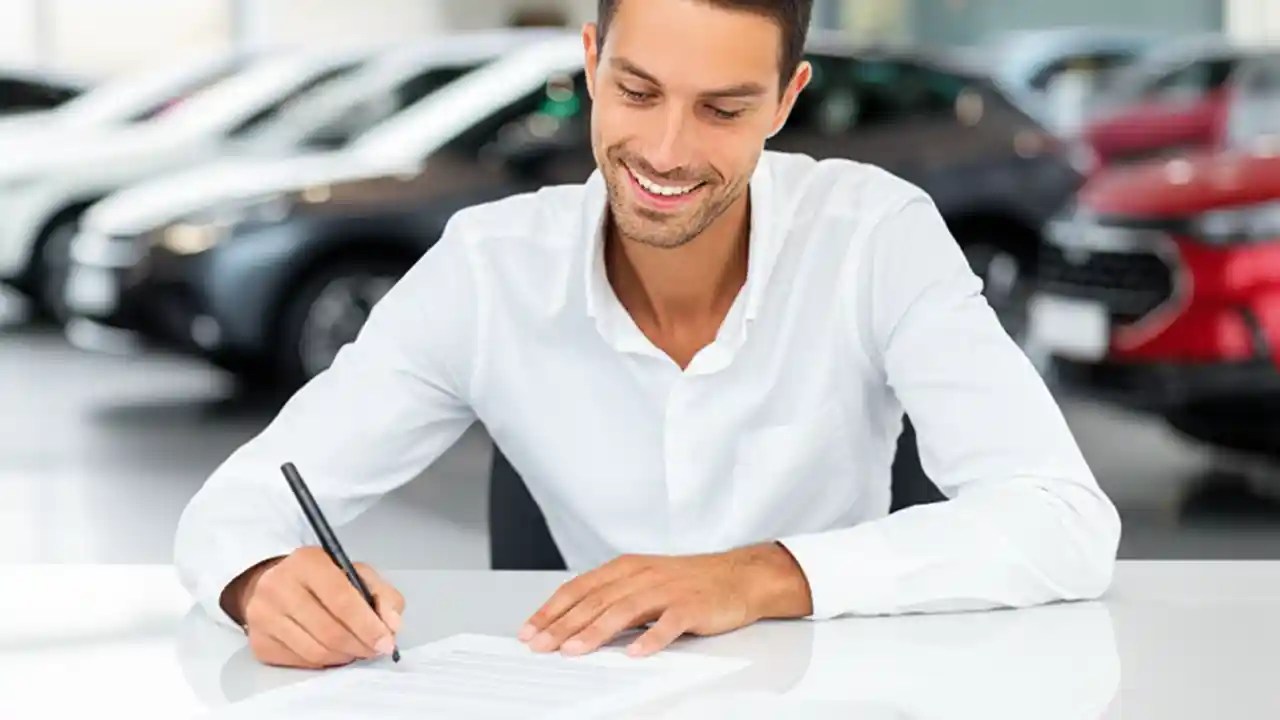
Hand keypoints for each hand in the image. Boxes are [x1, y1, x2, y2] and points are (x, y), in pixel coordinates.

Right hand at [221, 547, 404, 668]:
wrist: (274, 584)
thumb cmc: (321, 579)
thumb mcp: (356, 573)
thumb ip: (382, 595)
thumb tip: (391, 626)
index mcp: (307, 562)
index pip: (342, 600)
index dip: (368, 625)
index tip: (386, 642)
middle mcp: (279, 587)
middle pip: (329, 631)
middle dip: (360, 646)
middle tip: (375, 650)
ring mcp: (263, 616)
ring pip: (315, 652)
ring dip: (344, 657)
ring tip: (356, 650)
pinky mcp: (258, 642)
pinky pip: (300, 662)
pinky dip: (324, 662)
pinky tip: (332, 651)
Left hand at [517, 542, 811, 657]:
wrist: (739, 576)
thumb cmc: (688, 583)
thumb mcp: (644, 582)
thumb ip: (612, 598)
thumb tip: (571, 626)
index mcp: (626, 568)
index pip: (579, 589)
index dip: (552, 610)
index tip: (529, 631)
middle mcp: (642, 575)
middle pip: (595, 601)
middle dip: (564, 625)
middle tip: (541, 646)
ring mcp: (667, 589)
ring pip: (624, 610)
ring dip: (596, 631)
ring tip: (574, 651)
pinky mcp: (692, 606)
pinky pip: (669, 624)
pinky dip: (651, 639)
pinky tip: (635, 654)